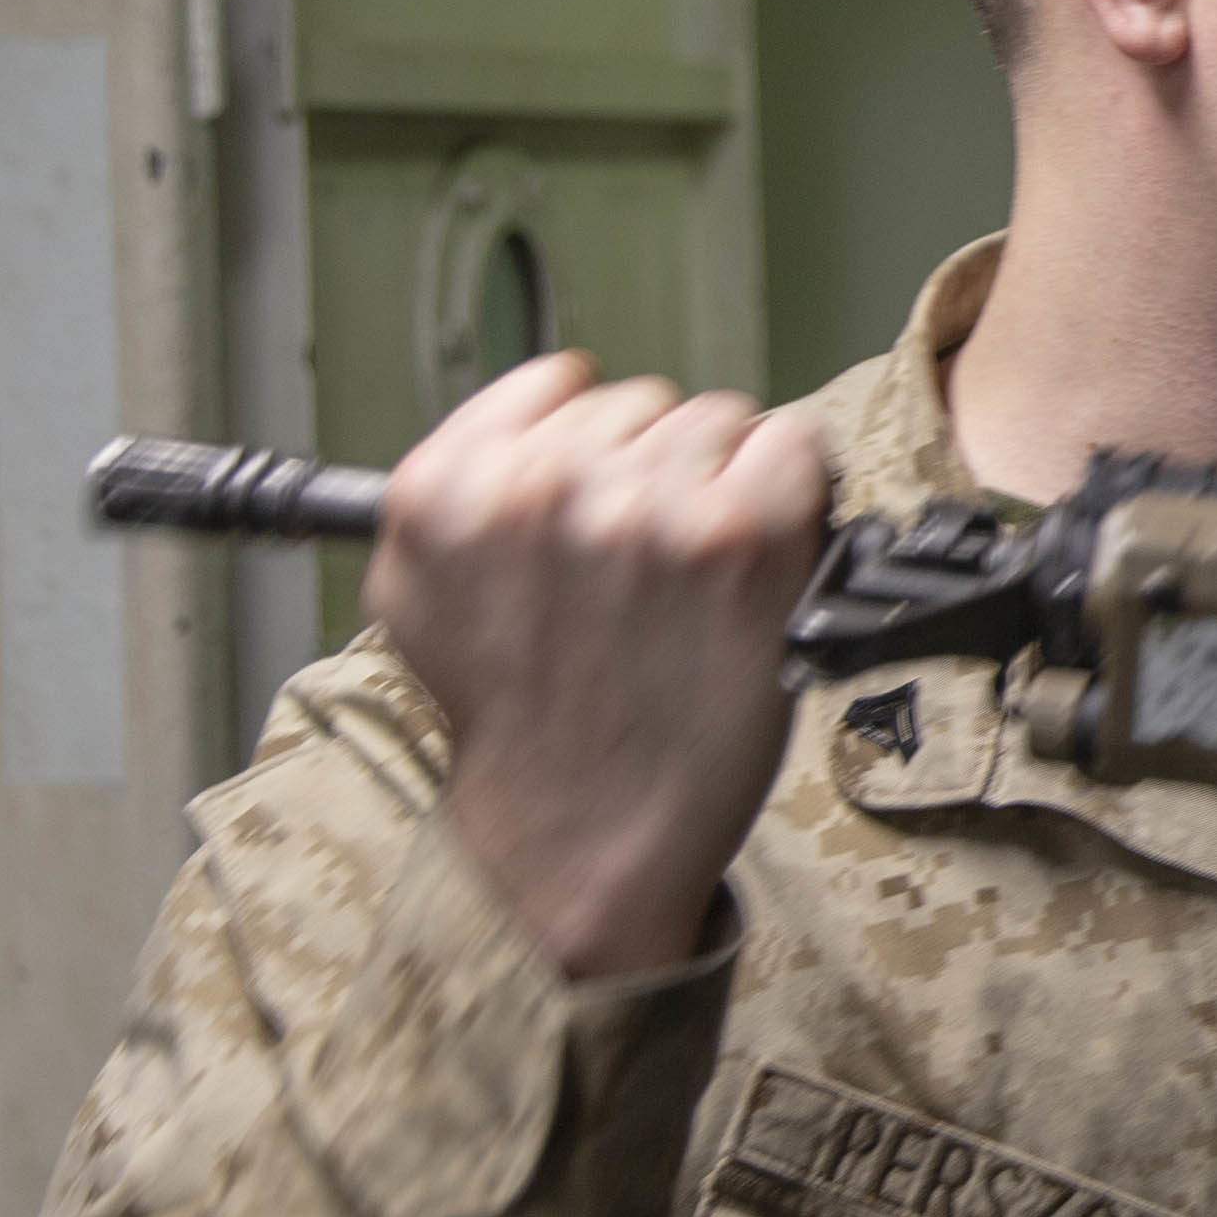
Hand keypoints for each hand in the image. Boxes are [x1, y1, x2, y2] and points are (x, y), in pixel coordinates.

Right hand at [364, 353, 833, 982]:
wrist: (585, 832)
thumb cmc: (528, 724)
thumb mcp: (420, 597)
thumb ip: (454, 491)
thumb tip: (525, 421)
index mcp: (448, 490)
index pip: (560, 384)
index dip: (596, 445)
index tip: (604, 498)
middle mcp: (541, 485)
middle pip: (646, 403)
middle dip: (658, 470)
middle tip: (652, 566)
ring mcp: (644, 506)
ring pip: (720, 420)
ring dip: (726, 483)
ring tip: (698, 578)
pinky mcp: (738, 535)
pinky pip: (795, 445)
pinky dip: (797, 494)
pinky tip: (756, 563)